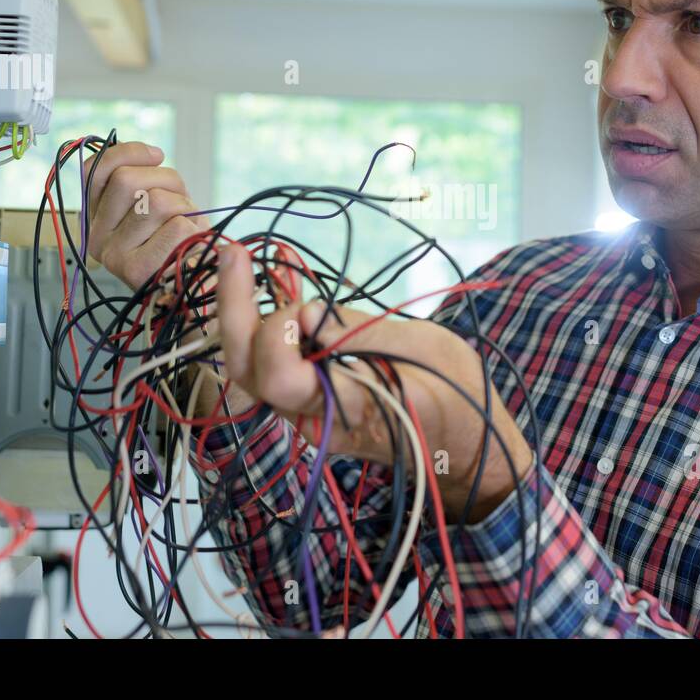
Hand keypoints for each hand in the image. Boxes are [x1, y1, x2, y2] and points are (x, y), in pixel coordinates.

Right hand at [82, 141, 206, 290]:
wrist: (196, 281)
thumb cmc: (178, 238)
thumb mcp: (157, 203)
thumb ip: (144, 180)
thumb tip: (152, 153)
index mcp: (95, 216)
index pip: (94, 169)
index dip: (129, 152)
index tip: (157, 156)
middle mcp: (96, 236)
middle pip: (125, 180)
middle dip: (165, 180)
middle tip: (179, 199)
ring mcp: (113, 255)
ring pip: (155, 201)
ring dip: (184, 206)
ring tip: (186, 224)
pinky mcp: (136, 270)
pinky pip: (176, 226)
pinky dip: (193, 228)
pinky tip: (189, 242)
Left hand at [215, 243, 533, 522]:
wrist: (463, 446)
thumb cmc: (456, 395)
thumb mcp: (424, 350)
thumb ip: (361, 334)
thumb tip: (305, 315)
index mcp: (352, 409)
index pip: (283, 379)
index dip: (281, 334)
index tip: (310, 308)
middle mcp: (317, 417)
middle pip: (249, 371)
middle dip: (235, 310)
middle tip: (236, 253)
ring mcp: (307, 412)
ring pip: (250, 367)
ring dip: (241, 309)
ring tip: (239, 256)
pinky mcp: (308, 401)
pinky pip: (270, 361)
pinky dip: (264, 319)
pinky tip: (269, 278)